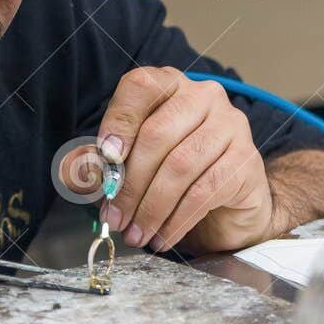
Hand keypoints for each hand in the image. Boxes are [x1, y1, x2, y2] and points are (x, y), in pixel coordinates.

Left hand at [61, 67, 274, 254]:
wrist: (231, 204)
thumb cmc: (175, 177)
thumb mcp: (128, 167)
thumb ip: (97, 164)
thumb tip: (77, 171)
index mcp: (169, 86)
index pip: (140, 86)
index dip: (119, 121)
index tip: (105, 157)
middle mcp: (203, 97)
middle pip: (157, 134)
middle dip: (130, 183)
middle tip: (114, 217)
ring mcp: (230, 126)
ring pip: (180, 166)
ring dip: (151, 208)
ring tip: (136, 234)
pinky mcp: (246, 160)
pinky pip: (204, 192)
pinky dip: (176, 220)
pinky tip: (162, 237)